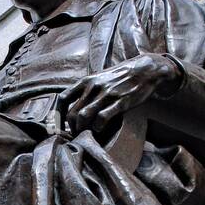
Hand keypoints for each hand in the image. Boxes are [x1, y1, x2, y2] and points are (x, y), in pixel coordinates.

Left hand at [60, 54, 181, 136]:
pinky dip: (97, 127)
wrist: (145, 70)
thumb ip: (86, 90)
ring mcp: (106, 95)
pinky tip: (99, 130)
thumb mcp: (99, 77)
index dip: (59, 115)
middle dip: (72, 127)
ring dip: (82, 129)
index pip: (63, 99)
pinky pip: (102, 118)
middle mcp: (93, 87)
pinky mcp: (120, 102)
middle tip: (76, 134)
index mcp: (86, 81)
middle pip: (72, 112)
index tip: (61, 126)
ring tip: (86, 134)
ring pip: (84, 116)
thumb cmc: (121, 76)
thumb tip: (75, 106)